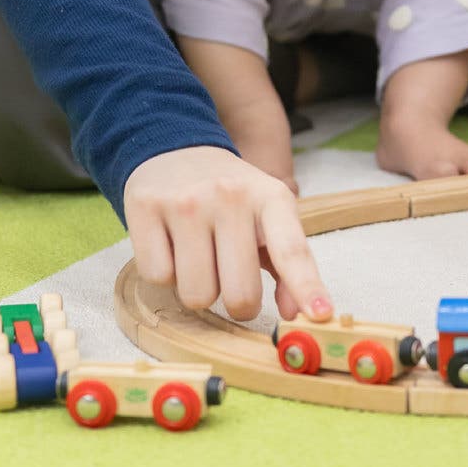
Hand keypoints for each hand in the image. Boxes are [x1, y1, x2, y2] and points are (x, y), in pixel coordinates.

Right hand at [122, 145, 331, 322]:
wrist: (174, 149)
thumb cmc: (229, 197)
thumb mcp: (268, 216)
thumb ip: (288, 264)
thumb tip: (298, 312)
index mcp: (270, 197)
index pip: (292, 250)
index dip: (307, 287)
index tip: (321, 317)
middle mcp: (230, 196)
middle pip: (239, 294)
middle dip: (238, 303)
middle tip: (230, 279)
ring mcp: (186, 201)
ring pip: (196, 295)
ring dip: (198, 290)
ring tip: (199, 256)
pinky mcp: (146, 208)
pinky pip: (158, 278)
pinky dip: (165, 275)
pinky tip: (171, 246)